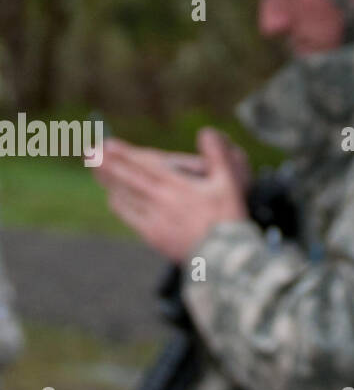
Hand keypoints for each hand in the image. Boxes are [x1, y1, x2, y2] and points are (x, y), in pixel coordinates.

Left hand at [93, 129, 249, 262]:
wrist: (222, 258)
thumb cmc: (228, 217)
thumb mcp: (229, 183)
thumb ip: (217, 154)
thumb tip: (204, 131)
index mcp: (178, 188)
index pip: (146, 167)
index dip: (125, 155)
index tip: (106, 145)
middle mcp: (161, 203)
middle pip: (128, 180)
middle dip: (107, 165)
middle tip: (88, 152)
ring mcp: (153, 221)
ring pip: (124, 197)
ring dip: (108, 181)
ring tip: (95, 168)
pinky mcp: (151, 235)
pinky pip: (129, 215)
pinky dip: (118, 202)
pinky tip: (112, 196)